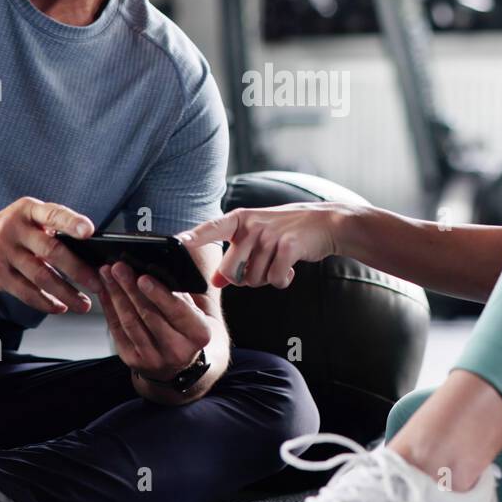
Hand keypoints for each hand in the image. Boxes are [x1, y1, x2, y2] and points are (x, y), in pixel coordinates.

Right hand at [0, 197, 104, 314]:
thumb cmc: (1, 233)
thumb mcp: (22, 220)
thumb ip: (48, 230)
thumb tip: (86, 252)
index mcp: (27, 211)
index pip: (53, 214)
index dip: (72, 222)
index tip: (89, 231)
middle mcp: (14, 228)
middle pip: (52, 251)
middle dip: (79, 270)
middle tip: (98, 284)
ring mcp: (3, 251)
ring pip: (42, 276)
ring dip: (66, 293)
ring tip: (83, 304)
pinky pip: (26, 291)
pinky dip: (46, 302)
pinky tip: (59, 307)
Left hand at [97, 261, 213, 381]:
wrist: (180, 363)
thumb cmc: (188, 328)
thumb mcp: (197, 311)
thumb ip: (181, 292)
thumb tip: (157, 267)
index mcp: (199, 334)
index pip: (177, 311)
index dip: (158, 294)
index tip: (143, 277)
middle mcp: (177, 350)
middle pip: (149, 315)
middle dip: (131, 288)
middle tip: (119, 268)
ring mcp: (154, 359)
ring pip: (130, 323)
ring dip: (116, 295)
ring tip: (108, 275)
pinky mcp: (134, 361)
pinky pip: (118, 331)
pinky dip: (110, 308)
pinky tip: (105, 291)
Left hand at [177, 203, 345, 289]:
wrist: (324, 223)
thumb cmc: (286, 231)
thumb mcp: (257, 238)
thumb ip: (234, 257)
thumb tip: (215, 281)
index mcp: (240, 219)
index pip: (212, 228)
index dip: (194, 237)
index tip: (177, 243)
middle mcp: (251, 225)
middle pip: (231, 271)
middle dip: (244, 280)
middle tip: (261, 269)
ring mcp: (269, 235)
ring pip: (254, 279)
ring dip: (267, 280)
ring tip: (278, 263)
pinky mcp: (288, 247)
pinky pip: (275, 280)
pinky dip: (282, 281)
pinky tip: (290, 269)